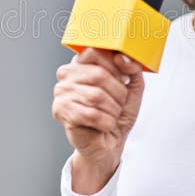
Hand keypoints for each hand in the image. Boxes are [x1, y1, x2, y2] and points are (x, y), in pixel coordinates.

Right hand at [52, 47, 144, 171]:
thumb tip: (121, 58)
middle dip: (118, 93)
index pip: (95, 52)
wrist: (109, 143)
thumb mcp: (133, 87)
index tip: (123, 80)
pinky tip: (105, 125)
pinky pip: (92, 114)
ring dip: (113, 110)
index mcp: (82, 63)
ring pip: (97, 96)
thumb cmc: (117, 113)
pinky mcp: (61, 111)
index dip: (115, 68)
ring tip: (111, 115)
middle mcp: (67, 74)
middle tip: (119, 104)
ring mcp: (61, 92)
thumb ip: (132, 68)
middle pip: (99, 75)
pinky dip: (106, 122)